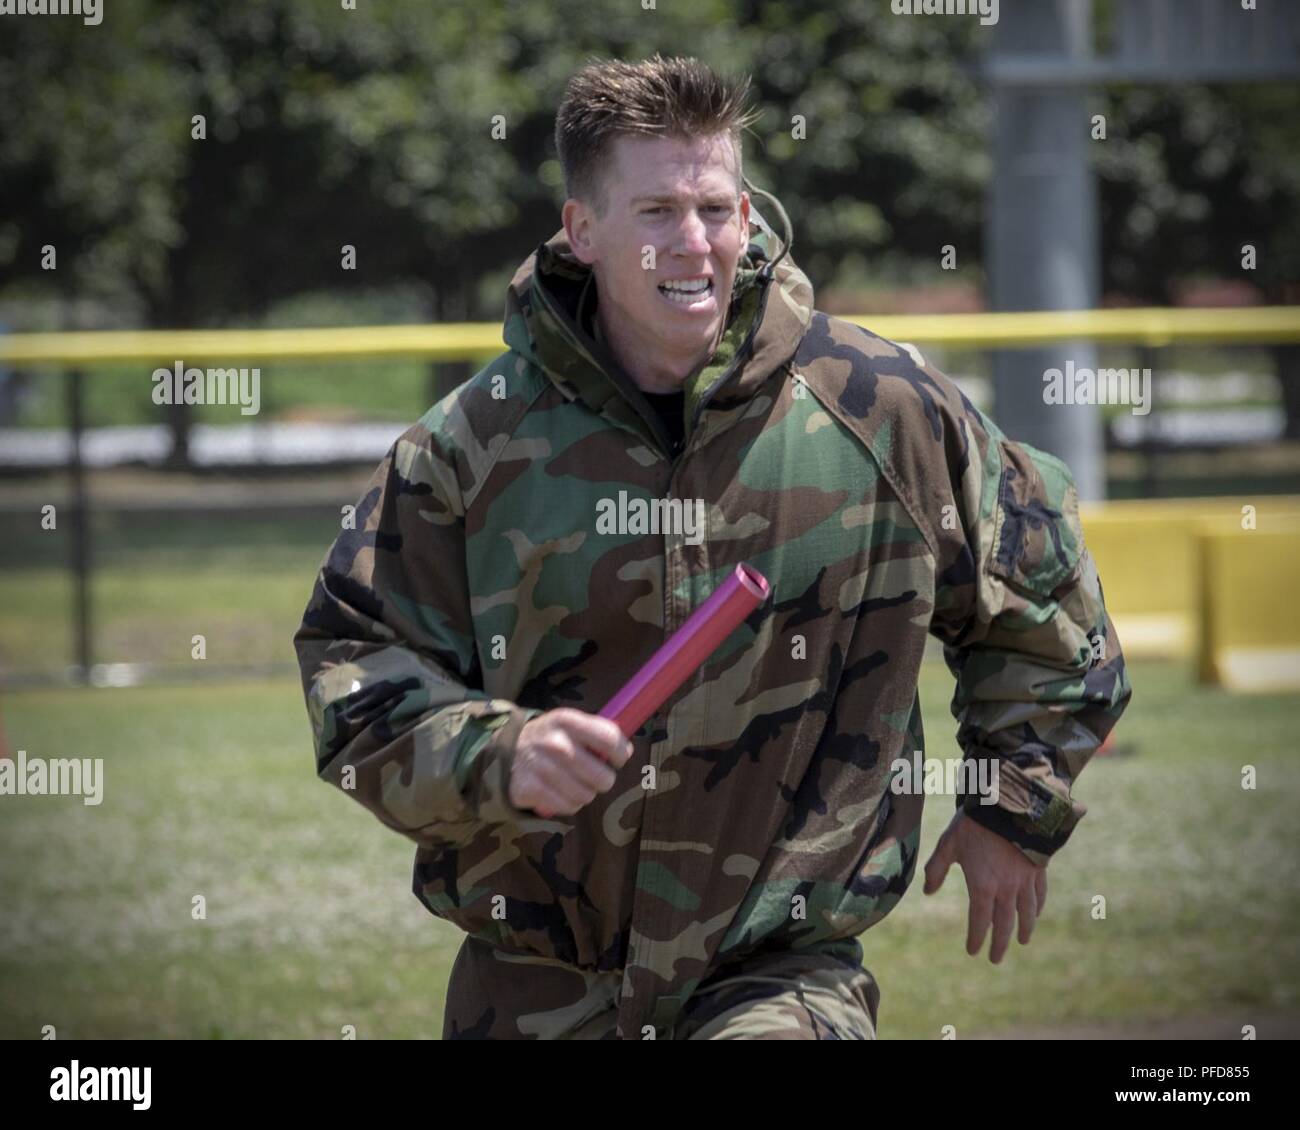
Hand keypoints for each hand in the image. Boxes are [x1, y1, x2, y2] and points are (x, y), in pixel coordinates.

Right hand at [509, 708, 633, 818]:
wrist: (504, 751)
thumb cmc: (548, 738)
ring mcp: (543, 768)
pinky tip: (558, 792)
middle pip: (603, 777)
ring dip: (584, 793)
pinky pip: (568, 807)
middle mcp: (556, 743)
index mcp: (567, 721)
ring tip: (572, 783)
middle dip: (602, 780)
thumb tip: (625, 752)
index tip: (617, 760)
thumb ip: (596, 733)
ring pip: (587, 796)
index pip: (610, 739)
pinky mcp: (531, 789)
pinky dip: (568, 803)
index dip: (620, 754)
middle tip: (591, 775)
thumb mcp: (567, 724)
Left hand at [923, 809, 1047, 963]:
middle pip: (1005, 924)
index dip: (977, 938)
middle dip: (1000, 943)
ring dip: (1024, 928)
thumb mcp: (948, 844)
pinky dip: (1038, 906)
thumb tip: (927, 892)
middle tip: (996, 959)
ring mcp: (1025, 880)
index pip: (980, 920)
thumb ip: (936, 868)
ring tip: (1021, 941)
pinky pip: (1040, 894)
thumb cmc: (974, 825)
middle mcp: (1006, 889)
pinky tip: (1037, 912)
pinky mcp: (1039, 869)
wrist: (1009, 806)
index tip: (973, 951)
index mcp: (982, 886)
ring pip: (1027, 912)